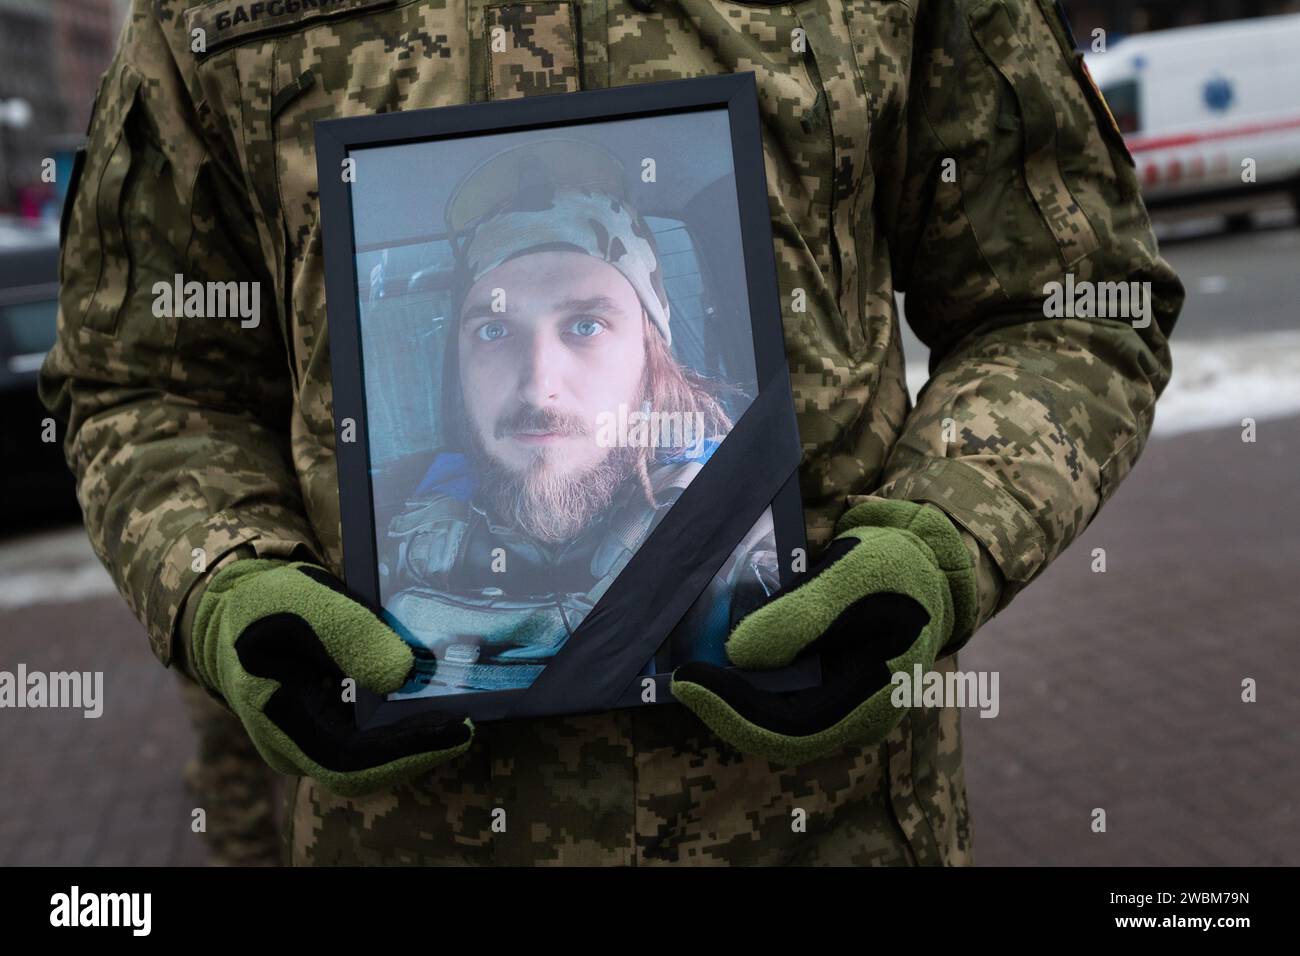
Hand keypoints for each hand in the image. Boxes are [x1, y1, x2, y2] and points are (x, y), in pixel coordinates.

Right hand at [187, 559, 472, 795]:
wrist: (238, 609)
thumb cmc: (264, 604)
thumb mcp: (304, 602)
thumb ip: (350, 635)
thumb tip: (402, 674)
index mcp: (279, 722)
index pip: (350, 763)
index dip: (408, 753)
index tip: (458, 731)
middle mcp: (294, 747)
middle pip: (369, 767)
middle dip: (422, 745)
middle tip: (469, 717)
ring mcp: (309, 743)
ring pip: (372, 756)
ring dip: (416, 734)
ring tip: (460, 704)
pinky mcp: (326, 729)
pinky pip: (369, 738)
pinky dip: (403, 720)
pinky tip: (434, 696)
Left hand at [671, 499, 976, 764]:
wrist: (923, 563)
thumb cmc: (896, 567)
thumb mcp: (853, 577)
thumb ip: (802, 616)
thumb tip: (739, 654)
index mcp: (872, 699)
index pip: (789, 730)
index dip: (732, 711)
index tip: (689, 679)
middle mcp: (854, 716)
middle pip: (774, 733)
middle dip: (723, 707)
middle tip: (680, 674)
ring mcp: (841, 706)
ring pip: (772, 719)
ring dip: (729, 699)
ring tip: (692, 666)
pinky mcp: (825, 689)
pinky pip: (777, 699)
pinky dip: (744, 683)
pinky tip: (719, 658)